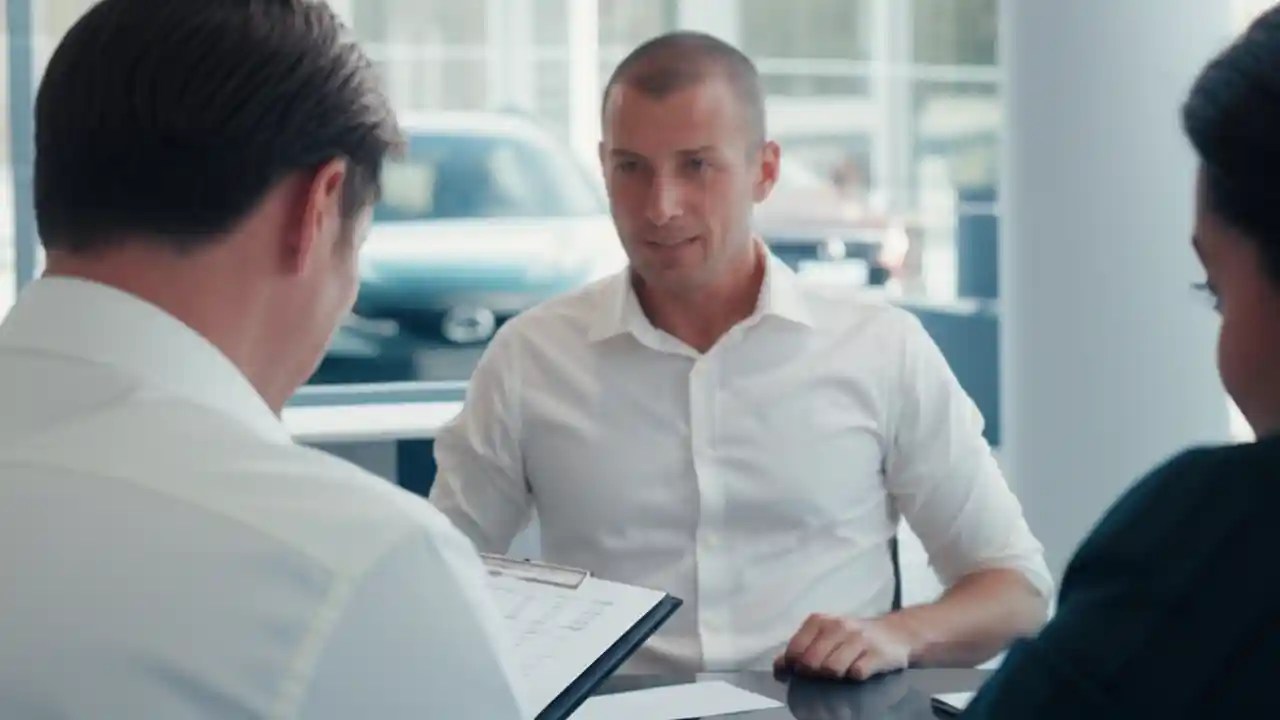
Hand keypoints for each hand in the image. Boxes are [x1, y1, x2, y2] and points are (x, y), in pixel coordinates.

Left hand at [774, 613, 913, 681]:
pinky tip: (858, 670)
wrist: (895, 633)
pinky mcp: (877, 654)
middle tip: (822, 675)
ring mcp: (859, 639)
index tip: (799, 672)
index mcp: (819, 621)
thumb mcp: (824, 635)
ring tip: (841, 672)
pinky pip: (856, 673)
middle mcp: (838, 626)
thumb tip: (779, 670)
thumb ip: (800, 649)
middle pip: (811, 662)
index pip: (795, 650)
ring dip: (834, 677)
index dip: (793, 666)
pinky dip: (854, 677)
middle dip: (813, 674)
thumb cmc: (851, 637)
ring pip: (832, 669)